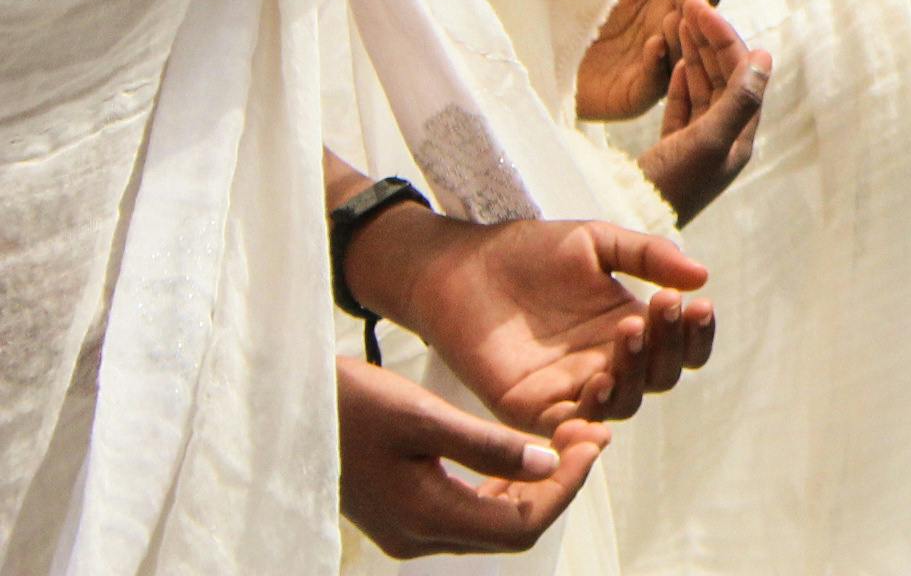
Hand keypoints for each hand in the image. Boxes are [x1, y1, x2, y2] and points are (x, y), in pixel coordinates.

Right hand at [337, 358, 604, 559]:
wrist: (284, 413)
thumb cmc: (351, 406)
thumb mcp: (423, 417)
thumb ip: (487, 445)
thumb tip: (551, 464)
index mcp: (426, 517)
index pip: (522, 526)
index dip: (567, 488)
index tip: (594, 441)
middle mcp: (418, 537)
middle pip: (512, 529)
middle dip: (558, 484)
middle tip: (588, 434)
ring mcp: (408, 531)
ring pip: (492, 523)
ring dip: (533, 485)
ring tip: (565, 437)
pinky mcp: (403, 516)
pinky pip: (469, 513)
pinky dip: (502, 485)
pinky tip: (520, 452)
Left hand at [341, 201, 713, 431]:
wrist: (461, 265)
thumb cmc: (527, 252)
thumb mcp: (597, 241)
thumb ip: (647, 255)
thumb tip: (702, 276)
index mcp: (628, 326)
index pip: (679, 346)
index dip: (696, 333)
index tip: (699, 303)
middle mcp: (607, 363)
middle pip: (661, 377)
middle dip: (670, 345)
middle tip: (661, 306)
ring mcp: (571, 388)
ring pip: (625, 402)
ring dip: (636, 372)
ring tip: (629, 330)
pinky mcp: (531, 408)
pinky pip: (571, 425)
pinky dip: (592, 413)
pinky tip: (600, 380)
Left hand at [575, 0, 716, 123]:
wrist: (534, 47)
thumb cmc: (573, 9)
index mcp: (664, 6)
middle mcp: (665, 37)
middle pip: (696, 25)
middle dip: (697, 10)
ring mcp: (653, 68)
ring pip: (682, 54)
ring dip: (681, 36)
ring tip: (672, 18)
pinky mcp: (634, 96)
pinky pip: (654, 83)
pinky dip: (657, 64)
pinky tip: (654, 45)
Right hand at [638, 0, 770, 224]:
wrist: (630, 219)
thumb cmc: (672, 185)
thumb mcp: (709, 141)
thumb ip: (739, 99)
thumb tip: (766, 57)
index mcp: (740, 135)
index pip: (740, 74)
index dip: (725, 39)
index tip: (704, 10)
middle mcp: (725, 138)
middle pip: (724, 77)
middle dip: (711, 39)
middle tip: (691, 5)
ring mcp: (699, 144)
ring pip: (703, 88)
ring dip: (696, 54)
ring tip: (683, 22)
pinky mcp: (675, 150)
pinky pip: (685, 108)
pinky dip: (683, 82)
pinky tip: (680, 63)